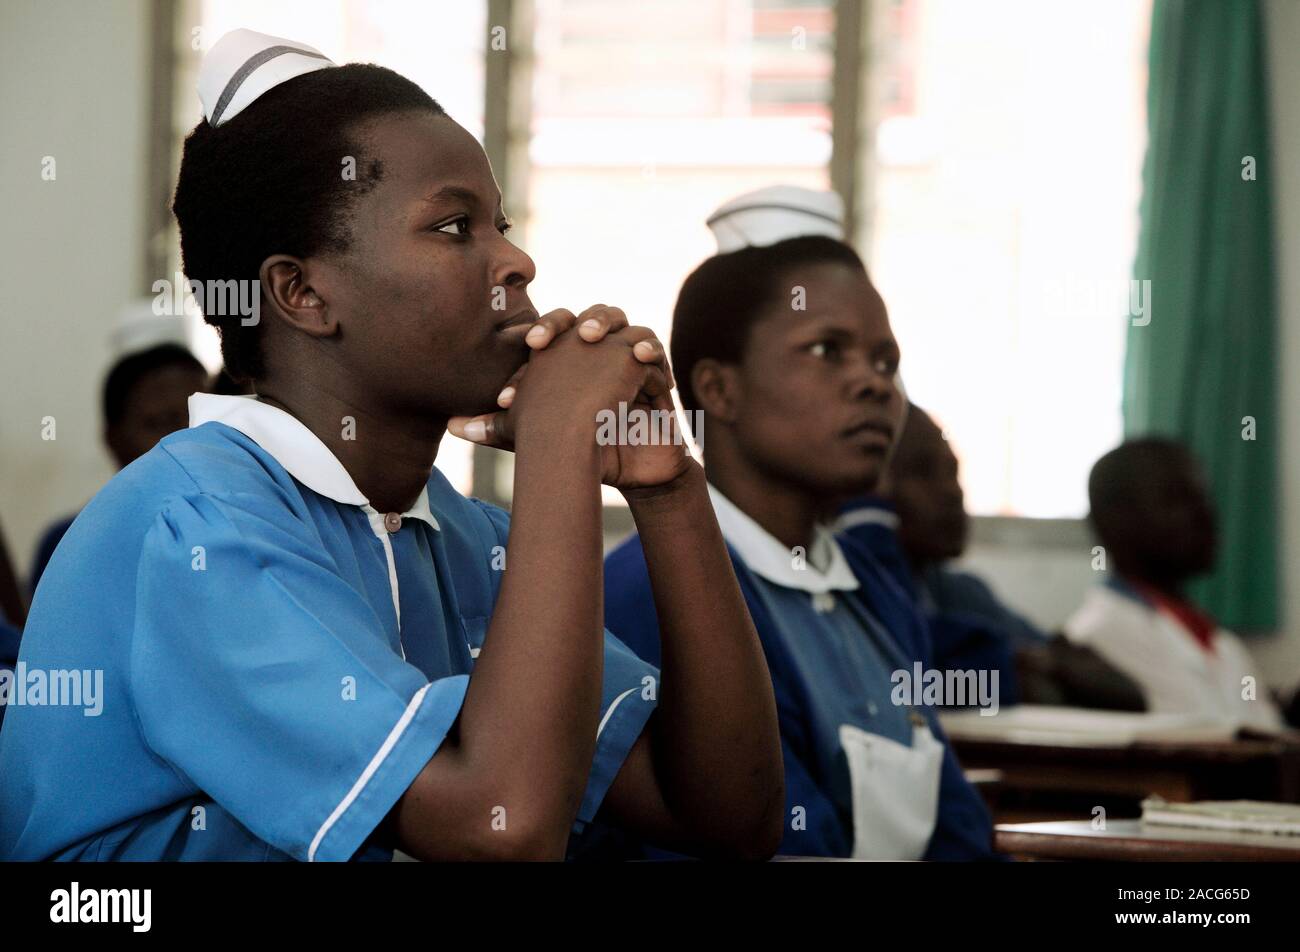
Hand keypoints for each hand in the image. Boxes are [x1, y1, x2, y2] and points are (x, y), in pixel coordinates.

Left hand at [448, 307, 692, 491]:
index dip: (543, 329)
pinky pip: (654, 353)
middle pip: (590, 317)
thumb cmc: (585, 451)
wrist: (632, 471)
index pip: (555, 330)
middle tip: (574, 335)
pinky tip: (639, 360)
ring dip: (612, 326)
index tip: (530, 344)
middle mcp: (599, 354)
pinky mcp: (656, 375)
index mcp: (569, 360)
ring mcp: (628, 361)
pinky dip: (650, 351)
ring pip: (625, 326)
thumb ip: (500, 428)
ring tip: (596, 339)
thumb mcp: (538, 440)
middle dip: (580, 320)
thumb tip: (452, 425)